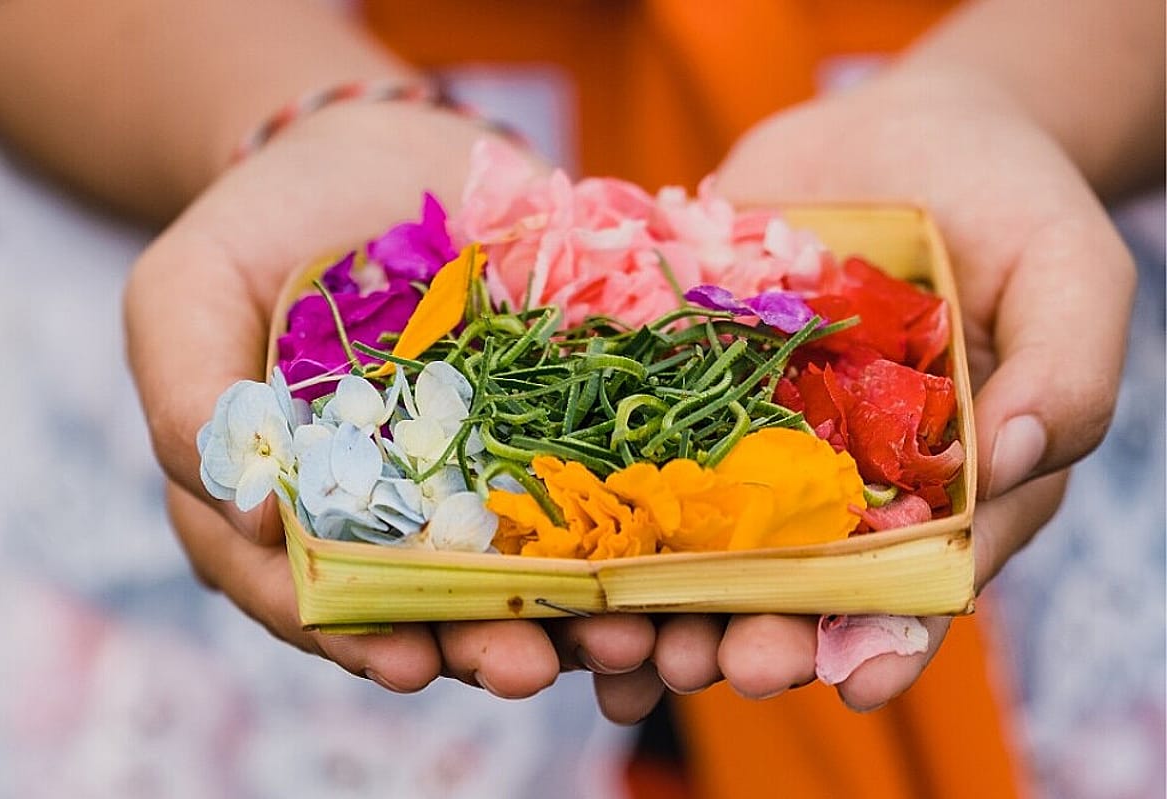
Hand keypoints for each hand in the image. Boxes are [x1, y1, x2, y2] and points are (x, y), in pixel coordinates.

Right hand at [125, 102, 655, 699]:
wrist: (368, 161)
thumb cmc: (259, 230)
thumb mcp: (186, 295)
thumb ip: (191, 401)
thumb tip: (252, 517)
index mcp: (280, 511)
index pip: (307, 598)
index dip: (352, 636)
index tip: (404, 662)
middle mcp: (377, 517)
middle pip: (422, 607)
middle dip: (473, 644)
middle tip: (526, 667)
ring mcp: (466, 482)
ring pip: (510, 573)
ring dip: (561, 615)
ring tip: (614, 636)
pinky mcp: (538, 438)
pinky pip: (578, 499)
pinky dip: (613, 538)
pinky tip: (653, 568)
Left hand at [601, 67, 1132, 720]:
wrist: (905, 132)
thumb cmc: (1009, 202)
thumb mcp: (1070, 273)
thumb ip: (1069, 368)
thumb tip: (1021, 451)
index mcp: (941, 485)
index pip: (917, 589)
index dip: (888, 642)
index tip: (854, 685)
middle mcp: (840, 482)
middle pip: (793, 585)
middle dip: (750, 635)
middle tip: (709, 665)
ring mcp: (756, 435)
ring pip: (702, 540)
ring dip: (662, 601)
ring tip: (621, 637)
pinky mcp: (688, 383)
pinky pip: (640, 449)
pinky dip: (602, 506)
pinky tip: (564, 556)